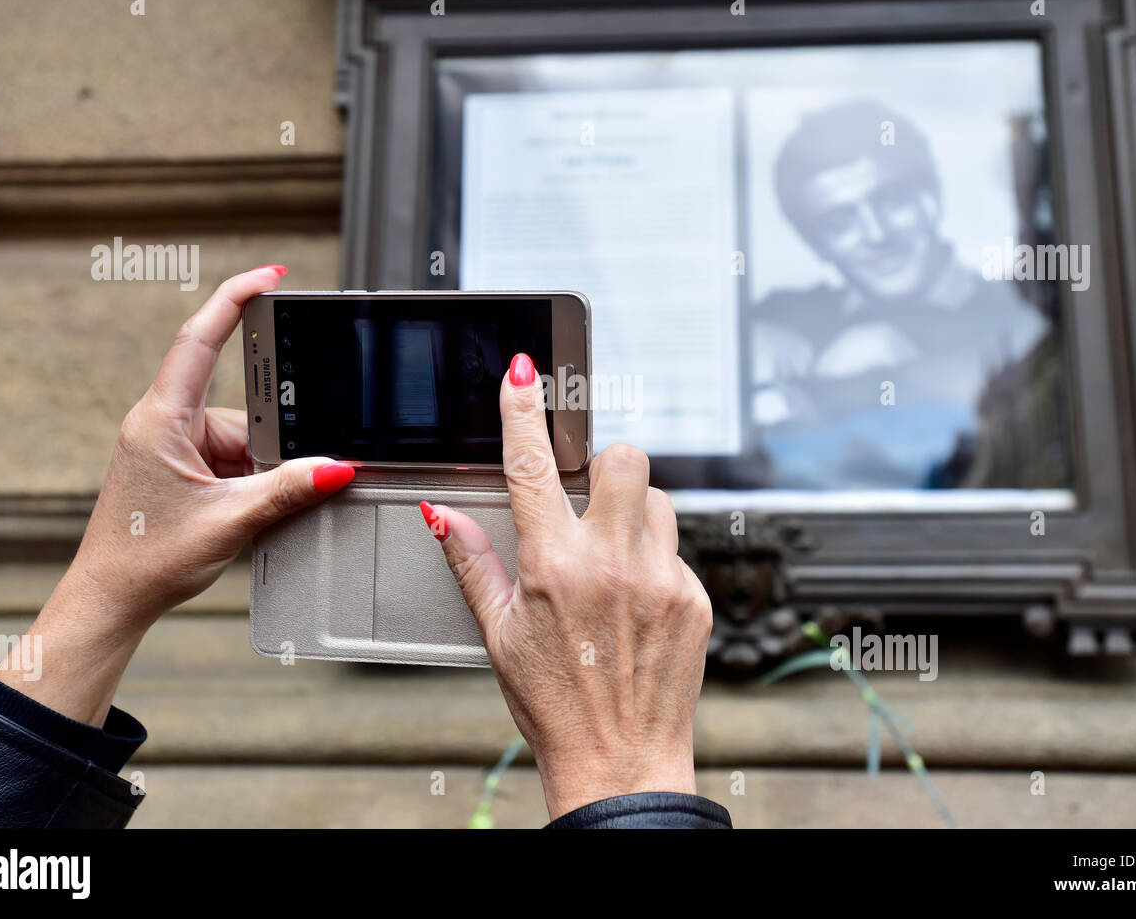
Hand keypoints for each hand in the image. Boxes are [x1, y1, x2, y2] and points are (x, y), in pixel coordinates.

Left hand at [0, 266, 354, 724]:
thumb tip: (336, 467)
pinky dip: (248, 480)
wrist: (110, 599)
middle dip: (270, 442)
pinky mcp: (177, 465)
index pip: (200, 340)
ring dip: (257, 470)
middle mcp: (162, 423)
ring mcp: (170, 445)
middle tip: (264, 484)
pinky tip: (241, 509)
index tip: (270, 276)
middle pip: (241, 406)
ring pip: (241, 437)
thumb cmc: (145, 560)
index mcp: (162, 420)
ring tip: (242, 511)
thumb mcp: (230, 521)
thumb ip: (288, 490)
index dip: (236, 299)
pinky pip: (230, 457)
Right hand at [422, 353, 712, 818]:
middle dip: (605, 463)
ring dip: (634, 514)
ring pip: (657, 501)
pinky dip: (655, 562)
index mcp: (553, 565)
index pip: (531, 465)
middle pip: (624, 458)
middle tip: (591, 497)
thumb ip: (473, 565)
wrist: (620, 762)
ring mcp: (660, 579)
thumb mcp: (498, 634)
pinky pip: (677, 550)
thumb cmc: (553, 704)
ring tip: (613, 561)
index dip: (523, 410)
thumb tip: (441, 516)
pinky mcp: (694, 598)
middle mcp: (612, 563)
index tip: (525, 372)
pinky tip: (636, 604)